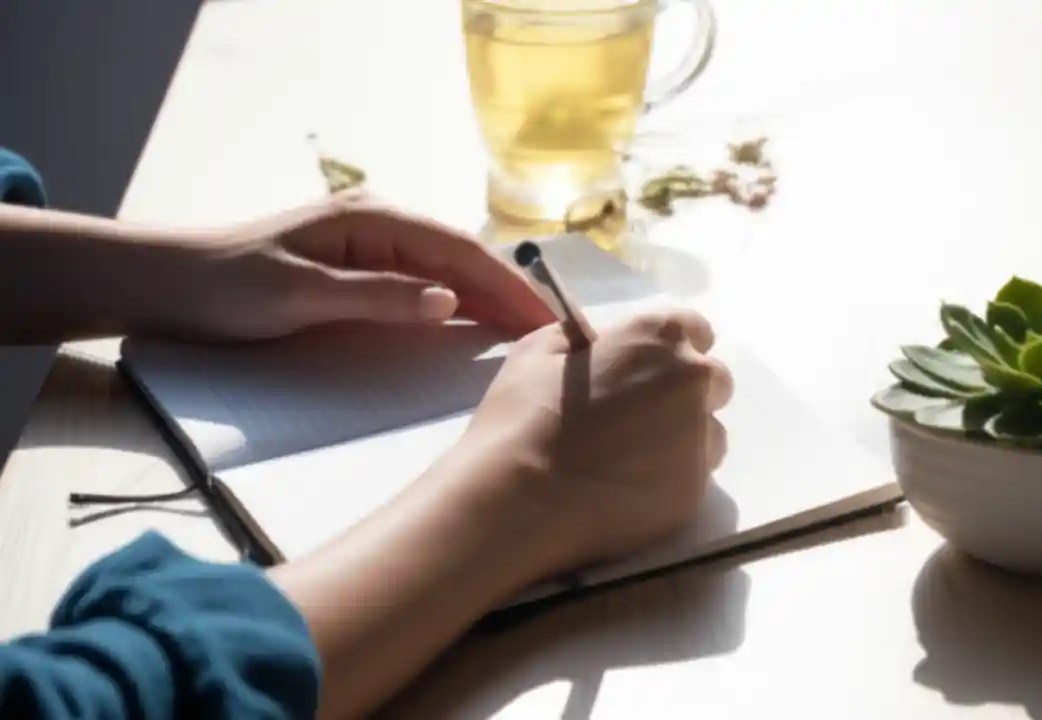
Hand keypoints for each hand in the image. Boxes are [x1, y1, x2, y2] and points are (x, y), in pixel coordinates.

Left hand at [166, 193, 554, 339]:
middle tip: (553, 336)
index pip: (460, 251)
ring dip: (487, 300)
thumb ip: (379, 296)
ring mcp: (368, 247)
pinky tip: (472, 326)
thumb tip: (452, 301)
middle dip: (510, 293)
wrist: (166, 284)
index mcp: (372, 220)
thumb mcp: (301, 294)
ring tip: (527, 336)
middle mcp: (378, 225)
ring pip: (446, 272)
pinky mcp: (356, 271)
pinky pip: (421, 285)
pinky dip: (455, 305)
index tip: (545, 320)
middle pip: (462, 258)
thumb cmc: (226, 288)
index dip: (508, 285)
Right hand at [452, 309, 734, 573]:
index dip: (668, 348)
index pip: (695, 328)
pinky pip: (691, 479)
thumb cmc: (523, 416)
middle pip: (712, 382)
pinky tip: (626, 490)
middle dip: (684, 392)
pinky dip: (668, 481)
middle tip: (637, 415)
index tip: (644, 367)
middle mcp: (694, 384)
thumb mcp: (538, 351)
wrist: (521, 501)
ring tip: (632, 460)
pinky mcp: (694, 493)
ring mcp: (700, 442)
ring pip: (709, 434)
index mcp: (660, 338)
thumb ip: (581, 341)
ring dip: (682, 439)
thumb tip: (593, 348)